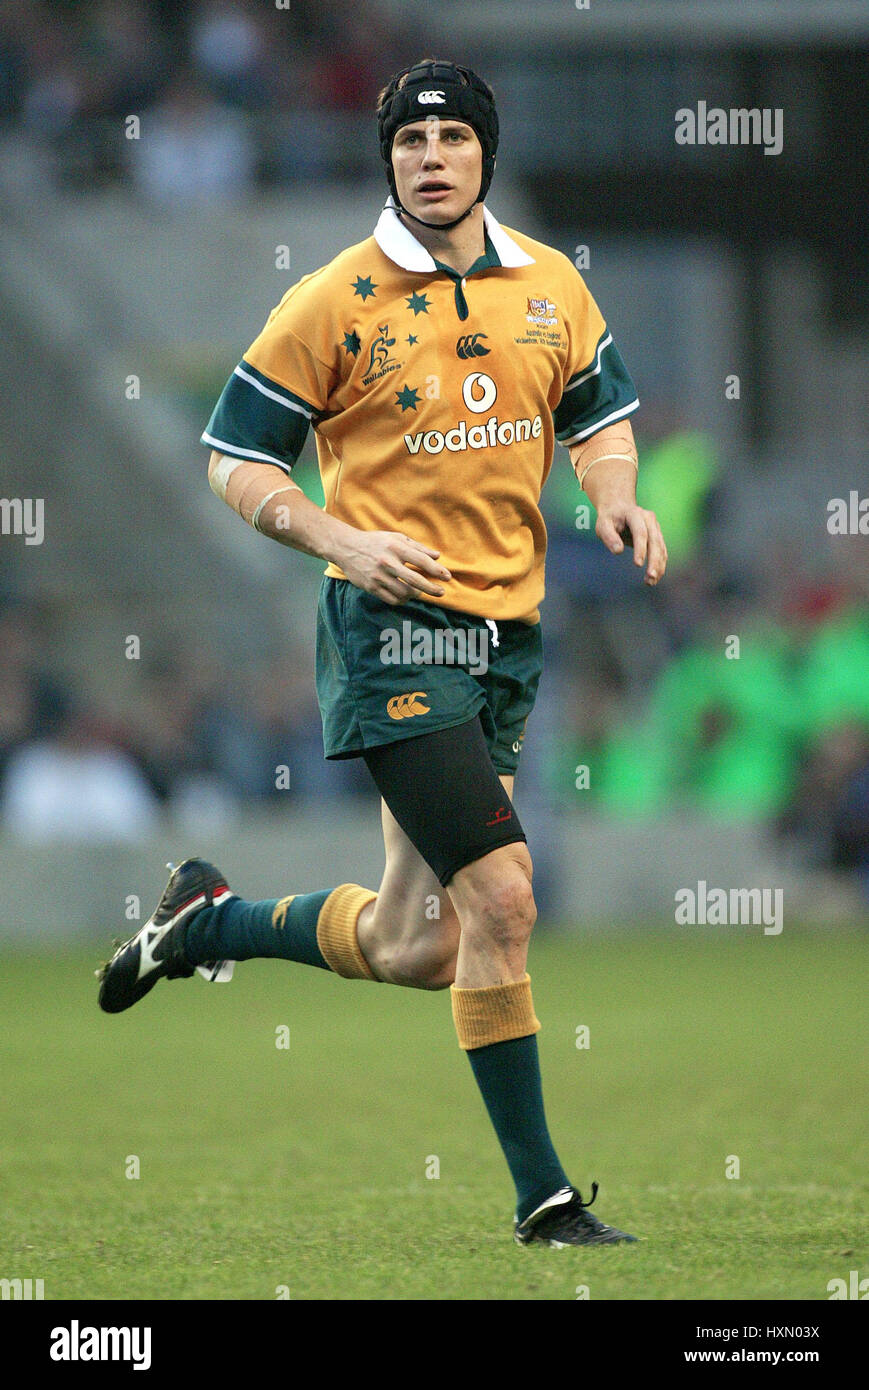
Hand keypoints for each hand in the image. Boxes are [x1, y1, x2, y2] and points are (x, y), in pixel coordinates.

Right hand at [336, 529, 451, 604]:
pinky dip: (402, 600)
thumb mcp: (396, 538)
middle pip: (415, 580)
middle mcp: (387, 562)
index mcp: (395, 547)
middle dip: (431, 588)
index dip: (437, 570)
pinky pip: (391, 599)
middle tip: (441, 592)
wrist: (346, 548)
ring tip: (419, 592)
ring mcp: (378, 576)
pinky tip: (406, 597)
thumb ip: (417, 547)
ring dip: (415, 594)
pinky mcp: (371, 587)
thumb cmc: (375, 542)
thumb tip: (437, 556)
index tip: (447, 577)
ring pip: (404, 592)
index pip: (421, 560)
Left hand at [595, 501, 667, 585]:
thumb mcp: (602, 524)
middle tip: (650, 577)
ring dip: (658, 566)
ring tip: (650, 582)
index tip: (637, 565)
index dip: (640, 549)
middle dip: (654, 560)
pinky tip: (654, 578)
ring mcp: (655, 527)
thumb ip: (609, 536)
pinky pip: (662, 552)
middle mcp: (649, 519)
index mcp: (635, 514)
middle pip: (655, 541)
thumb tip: (618, 551)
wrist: (619, 508)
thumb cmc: (609, 518)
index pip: (640, 532)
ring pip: (661, 548)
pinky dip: (659, 565)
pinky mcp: (657, 536)